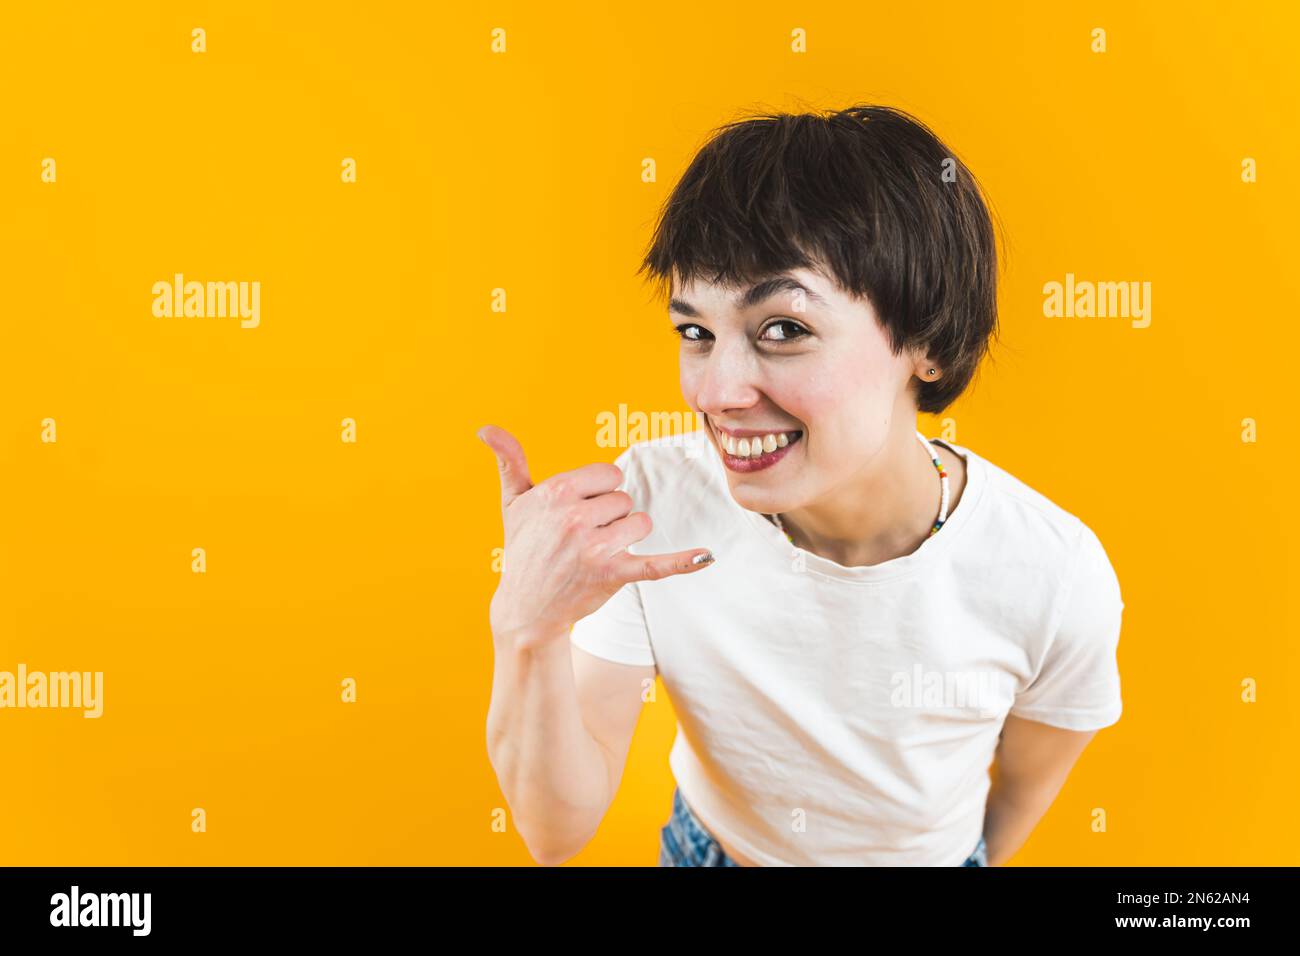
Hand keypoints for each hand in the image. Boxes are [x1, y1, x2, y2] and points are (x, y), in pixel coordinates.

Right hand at [479, 424, 714, 649]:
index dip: (597, 493)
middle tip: (582, 540)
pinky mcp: (613, 576)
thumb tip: (486, 428)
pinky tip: (706, 555)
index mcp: (557, 492)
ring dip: (626, 538)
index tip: (578, 512)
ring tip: (597, 554)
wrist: (525, 609)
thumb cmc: (523, 550)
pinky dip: (682, 561)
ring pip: (640, 524)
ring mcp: (595, 547)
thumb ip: (510, 462)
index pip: (608, 475)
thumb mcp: (514, 504)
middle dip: (609, 518)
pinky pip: (655, 564)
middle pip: (624, 500)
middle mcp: (575, 517)